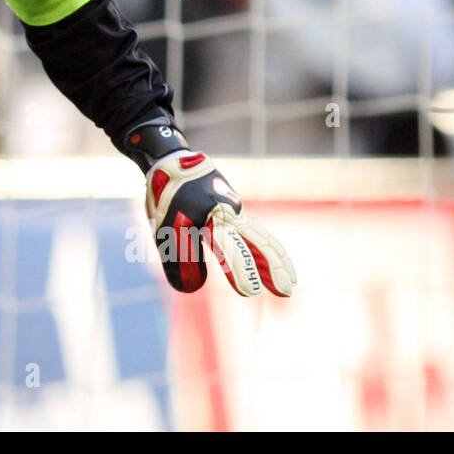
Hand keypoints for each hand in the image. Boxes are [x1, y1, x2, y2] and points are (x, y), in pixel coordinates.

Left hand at [145, 149, 295, 296]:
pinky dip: (268, 247)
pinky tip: (276, 261)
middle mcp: (227, 212)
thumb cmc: (164, 197)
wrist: (172, 160)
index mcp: (208, 215)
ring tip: (291, 282)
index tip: (250, 292)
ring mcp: (233, 210)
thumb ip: (179, 258)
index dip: (240, 271)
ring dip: (276, 260)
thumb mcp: (163, 229)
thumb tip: (193, 289)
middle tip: (287, 292)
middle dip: (273, 268)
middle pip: (257, 242)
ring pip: (261, 237)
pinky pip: (256, 231)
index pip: (228, 249)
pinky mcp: (234, 209)